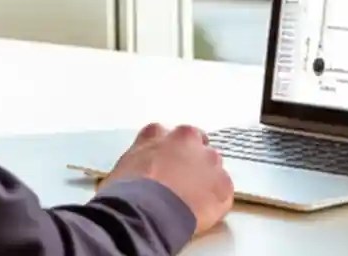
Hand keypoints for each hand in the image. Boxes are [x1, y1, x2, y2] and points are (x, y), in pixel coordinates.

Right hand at [102, 123, 233, 234]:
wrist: (145, 211)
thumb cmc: (127, 193)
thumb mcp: (123, 168)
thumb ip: (140, 160)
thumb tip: (139, 174)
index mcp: (157, 134)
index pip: (168, 136)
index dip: (169, 152)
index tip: (167, 164)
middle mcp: (187, 139)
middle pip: (197, 144)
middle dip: (192, 160)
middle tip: (183, 182)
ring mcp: (209, 159)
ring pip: (213, 166)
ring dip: (206, 179)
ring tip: (193, 201)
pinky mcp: (223, 184)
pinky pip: (224, 190)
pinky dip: (216, 200)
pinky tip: (203, 212)